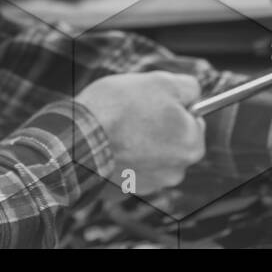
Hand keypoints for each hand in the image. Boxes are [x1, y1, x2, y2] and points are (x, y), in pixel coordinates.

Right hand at [76, 71, 205, 194]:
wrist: (77, 138)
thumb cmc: (121, 108)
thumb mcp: (163, 81)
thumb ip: (189, 87)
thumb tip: (193, 92)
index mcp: (192, 146)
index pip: (194, 119)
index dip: (175, 104)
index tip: (155, 99)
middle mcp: (175, 172)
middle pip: (173, 139)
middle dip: (158, 125)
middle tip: (135, 109)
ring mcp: (149, 184)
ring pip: (150, 154)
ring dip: (139, 140)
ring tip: (118, 125)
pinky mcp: (124, 190)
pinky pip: (129, 167)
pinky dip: (122, 155)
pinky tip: (109, 142)